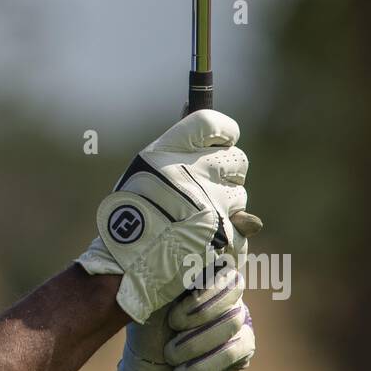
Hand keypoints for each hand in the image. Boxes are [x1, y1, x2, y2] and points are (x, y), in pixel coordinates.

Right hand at [76, 110, 252, 322]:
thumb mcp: (145, 171)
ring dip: (226, 205)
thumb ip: (177, 150)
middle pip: (237, 159)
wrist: (129, 264)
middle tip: (206, 188)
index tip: (222, 141)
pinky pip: (241, 225)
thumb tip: (194, 106)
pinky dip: (229, 232)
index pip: (213, 124)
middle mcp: (195, 171)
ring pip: (239, 194)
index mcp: (169, 151)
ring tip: (196, 219)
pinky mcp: (227, 232)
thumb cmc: (130, 215)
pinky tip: (204, 239)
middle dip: (227, 174)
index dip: (224, 132)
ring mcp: (214, 202)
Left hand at [117, 236, 258, 370]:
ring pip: (232, 320)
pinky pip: (235, 350)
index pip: (222, 262)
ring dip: (196, 341)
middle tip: (172, 324)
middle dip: (199, 310)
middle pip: (233, 287)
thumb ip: (167, 258)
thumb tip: (197, 227)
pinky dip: (205, 364)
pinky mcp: (245, 345)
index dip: (204, 281)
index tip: (177, 304)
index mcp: (205, 269)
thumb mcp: (151, 288)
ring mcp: (239, 315)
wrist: (148, 366)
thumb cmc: (148, 320)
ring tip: (170, 354)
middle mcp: (227, 289)